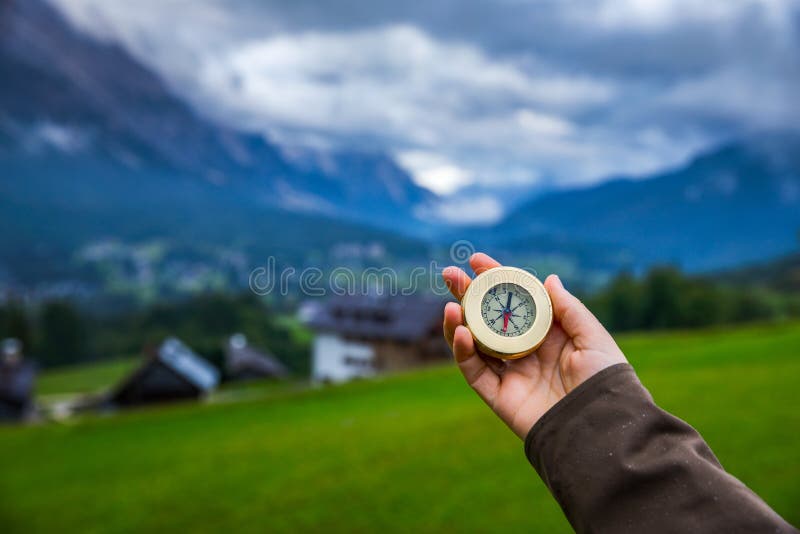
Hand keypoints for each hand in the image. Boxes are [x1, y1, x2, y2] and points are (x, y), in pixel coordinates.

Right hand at [442, 253, 627, 438]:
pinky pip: (475, 372)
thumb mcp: (593, 338)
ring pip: (474, 344)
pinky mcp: (499, 396)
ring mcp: (510, 374)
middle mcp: (525, 351)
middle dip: (467, 296)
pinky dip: (463, 352)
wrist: (602, 426)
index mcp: (546, 334)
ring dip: (458, 322)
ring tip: (450, 305)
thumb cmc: (605, 381)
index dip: (495, 280)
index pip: (514, 301)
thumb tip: (547, 279)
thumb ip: (568, 309)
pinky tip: (461, 332)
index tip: (476, 260)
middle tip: (450, 275)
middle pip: (487, 318)